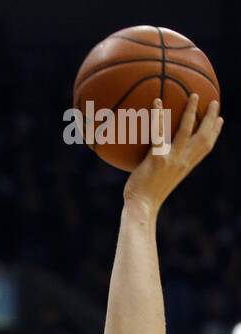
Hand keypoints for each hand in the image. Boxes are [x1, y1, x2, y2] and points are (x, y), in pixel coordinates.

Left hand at [124, 95, 222, 213]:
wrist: (141, 208)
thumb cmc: (146, 198)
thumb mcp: (160, 182)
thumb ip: (164, 169)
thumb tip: (154, 162)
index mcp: (185, 167)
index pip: (205, 148)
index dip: (215, 133)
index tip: (220, 121)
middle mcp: (182, 162)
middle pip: (204, 136)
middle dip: (211, 118)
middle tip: (215, 102)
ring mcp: (171, 159)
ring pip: (187, 130)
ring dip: (192, 111)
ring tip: (195, 95)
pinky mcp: (157, 158)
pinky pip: (159, 132)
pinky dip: (158, 116)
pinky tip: (156, 101)